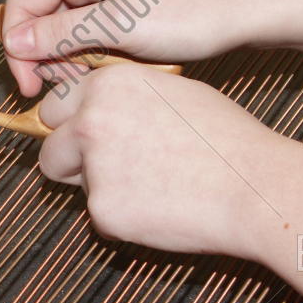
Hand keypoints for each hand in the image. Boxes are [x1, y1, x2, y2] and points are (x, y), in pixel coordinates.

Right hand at [3, 0, 247, 96]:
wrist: (244, 10)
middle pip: (39, 15)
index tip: (27, 84)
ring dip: (69, 59)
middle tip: (64, 88)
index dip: (18, 45)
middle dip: (45, 55)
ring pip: (62, 28)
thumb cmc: (193, 11)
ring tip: (93, 79)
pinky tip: (108, 71)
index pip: (24, 0)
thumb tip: (16, 41)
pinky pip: (86, 31)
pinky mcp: (119, 2)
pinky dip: (90, 55)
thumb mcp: (121, 27)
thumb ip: (63, 33)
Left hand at [36, 63, 291, 259]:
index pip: (54, 106)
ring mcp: (93, 167)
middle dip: (69, 161)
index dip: (69, 125)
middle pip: (50, 149)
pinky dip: (122, 217)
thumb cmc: (224, 139)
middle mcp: (90, 121)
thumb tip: (97, 109)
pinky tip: (160, 206)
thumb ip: (124, 99)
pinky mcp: (102, 210)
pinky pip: (99, 216)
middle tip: (105, 169)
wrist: (251, 185)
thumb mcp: (171, 92)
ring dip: (98, 188)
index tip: (80, 138)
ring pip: (74, 184)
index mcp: (106, 86)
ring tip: (150, 185)